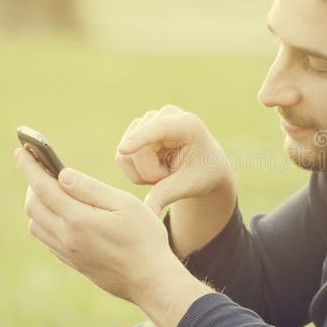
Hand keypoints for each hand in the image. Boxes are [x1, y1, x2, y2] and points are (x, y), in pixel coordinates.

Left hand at [15, 148, 207, 326]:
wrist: (150, 281)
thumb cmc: (145, 238)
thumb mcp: (125, 205)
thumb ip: (90, 189)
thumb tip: (62, 174)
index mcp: (78, 219)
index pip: (43, 187)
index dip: (29, 167)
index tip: (21, 150)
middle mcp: (66, 237)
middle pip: (33, 206)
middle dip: (33, 183)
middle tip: (42, 168)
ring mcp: (68, 252)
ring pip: (36, 224)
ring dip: (38, 203)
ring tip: (52, 189)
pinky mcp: (72, 262)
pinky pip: (47, 238)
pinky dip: (46, 221)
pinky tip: (62, 214)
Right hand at [116, 105, 235, 214]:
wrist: (205, 165)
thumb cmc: (203, 173)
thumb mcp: (190, 185)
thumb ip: (167, 194)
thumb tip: (147, 211)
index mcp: (188, 124)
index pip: (159, 128)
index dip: (140, 138)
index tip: (124, 149)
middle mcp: (166, 115)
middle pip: (137, 150)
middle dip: (150, 173)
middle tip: (170, 178)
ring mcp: (148, 120)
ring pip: (125, 155)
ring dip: (143, 173)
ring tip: (165, 173)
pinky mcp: (136, 129)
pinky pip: (121, 158)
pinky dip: (136, 171)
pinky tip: (155, 168)